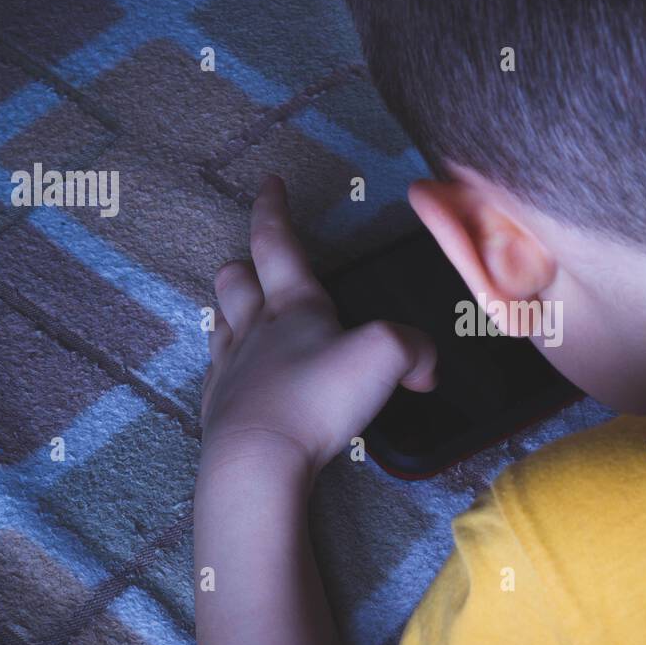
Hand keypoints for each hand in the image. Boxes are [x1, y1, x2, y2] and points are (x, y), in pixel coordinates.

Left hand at [200, 176, 436, 473]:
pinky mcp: (222, 411)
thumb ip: (415, 348)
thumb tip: (424, 367)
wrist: (259, 460)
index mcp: (292, 305)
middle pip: (234, 281)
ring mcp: (232, 371)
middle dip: (243, 264)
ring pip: (222, 325)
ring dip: (232, 313)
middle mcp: (255, 330)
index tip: (270, 183)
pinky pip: (221, 377)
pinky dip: (232, 369)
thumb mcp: (385, 356)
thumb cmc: (315, 398)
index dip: (273, 209)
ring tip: (246, 315)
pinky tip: (246, 380)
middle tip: (252, 261)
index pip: (277, 242)